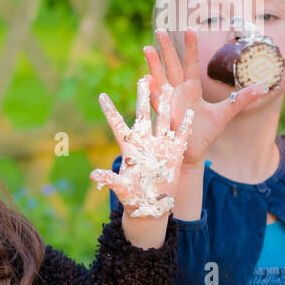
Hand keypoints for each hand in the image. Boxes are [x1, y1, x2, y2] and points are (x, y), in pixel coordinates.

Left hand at [90, 75, 193, 217]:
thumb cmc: (131, 197)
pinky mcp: (174, 154)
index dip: (109, 110)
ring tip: (168, 87)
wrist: (149, 205)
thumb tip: (94, 175)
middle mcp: (144, 142)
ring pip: (163, 120)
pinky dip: (185, 125)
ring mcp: (160, 146)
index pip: (116, 124)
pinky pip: (181, 136)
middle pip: (143, 115)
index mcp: (128, 148)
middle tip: (144, 78)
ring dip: (166, 105)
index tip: (101, 95)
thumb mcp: (120, 188)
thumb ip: (109, 180)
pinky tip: (191, 111)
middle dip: (143, 97)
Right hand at [143, 28, 271, 166]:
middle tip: (161, 29)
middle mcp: (178, 91)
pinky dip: (149, 89)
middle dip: (166, 48)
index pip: (190, 63)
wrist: (192, 152)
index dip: (190, 47)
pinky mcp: (162, 114)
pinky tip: (146, 78)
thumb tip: (265, 86)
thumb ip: (242, 98)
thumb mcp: (227, 113)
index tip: (189, 29)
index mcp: (192, 88)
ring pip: (159, 78)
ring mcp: (168, 101)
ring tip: (148, 48)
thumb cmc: (206, 133)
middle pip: (171, 65)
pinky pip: (154, 99)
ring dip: (154, 64)